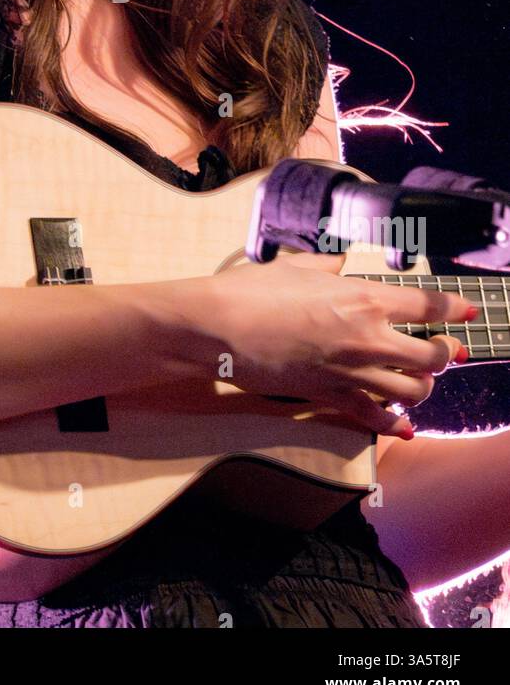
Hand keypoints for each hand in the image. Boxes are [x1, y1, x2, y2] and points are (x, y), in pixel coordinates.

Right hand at [182, 251, 473, 437]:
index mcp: (363, 298)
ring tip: (419, 377)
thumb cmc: (252, 290)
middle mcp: (366, 338)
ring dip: (423, 385)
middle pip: (432, 356)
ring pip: (412, 390)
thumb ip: (328, 264)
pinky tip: (403, 425)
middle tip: (444, 347)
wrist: (218, 326)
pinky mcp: (328, 397)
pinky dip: (393, 424)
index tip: (467, 312)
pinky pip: (373, 418)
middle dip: (444, 353)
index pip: (428, 306)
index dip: (455, 310)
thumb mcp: (296, 266)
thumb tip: (340, 260)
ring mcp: (349, 372)